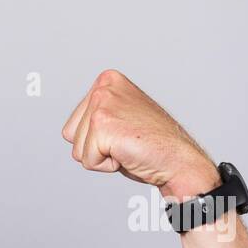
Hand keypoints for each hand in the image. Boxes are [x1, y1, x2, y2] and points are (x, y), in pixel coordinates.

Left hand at [61, 70, 217, 199]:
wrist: (178, 159)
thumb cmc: (152, 143)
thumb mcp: (119, 118)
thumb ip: (96, 115)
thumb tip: (70, 129)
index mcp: (107, 81)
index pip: (72, 126)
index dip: (95, 140)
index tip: (122, 133)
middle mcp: (103, 86)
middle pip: (70, 136)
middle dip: (95, 148)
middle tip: (125, 142)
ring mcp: (102, 104)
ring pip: (77, 149)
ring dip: (101, 157)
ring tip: (126, 146)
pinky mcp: (103, 124)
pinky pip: (88, 161)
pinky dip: (106, 166)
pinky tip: (127, 153)